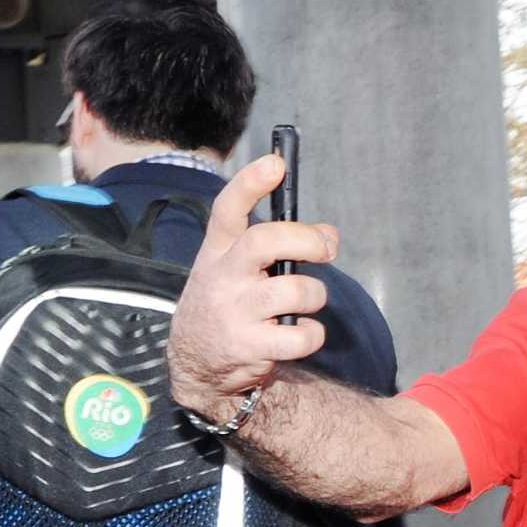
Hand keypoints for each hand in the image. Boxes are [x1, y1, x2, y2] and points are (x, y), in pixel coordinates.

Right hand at [168, 154, 338, 419]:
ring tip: (308, 301)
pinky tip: (302, 335)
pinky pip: (301, 336)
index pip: (228, 208)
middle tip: (325, 250)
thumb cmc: (231, 301)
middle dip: (306, 240)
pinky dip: (313, 336)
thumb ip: (283, 244)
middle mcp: (223, 275)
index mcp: (220, 249)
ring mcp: (234, 310)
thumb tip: (330, 235)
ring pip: (295, 290)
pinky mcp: (247, 345)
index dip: (251, 183)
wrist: (197, 361)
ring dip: (315, 294)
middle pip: (266, 241)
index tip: (275, 164)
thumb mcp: (242, 268)